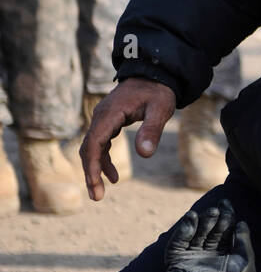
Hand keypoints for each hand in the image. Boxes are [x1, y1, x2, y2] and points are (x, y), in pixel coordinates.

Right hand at [80, 77, 175, 200]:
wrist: (154, 74)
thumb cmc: (159, 92)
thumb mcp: (161, 109)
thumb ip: (152, 130)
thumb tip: (145, 154)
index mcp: (110, 113)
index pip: (94, 142)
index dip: (92, 164)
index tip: (94, 184)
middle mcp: (101, 116)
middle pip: (88, 148)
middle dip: (90, 172)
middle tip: (96, 196)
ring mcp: (103, 118)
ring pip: (92, 148)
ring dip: (95, 169)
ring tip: (100, 193)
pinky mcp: (108, 122)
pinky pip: (100, 144)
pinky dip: (103, 160)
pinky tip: (113, 176)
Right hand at [165, 201, 255, 271]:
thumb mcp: (245, 263)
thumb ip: (244, 242)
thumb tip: (241, 222)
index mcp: (224, 254)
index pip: (224, 230)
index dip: (226, 215)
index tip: (226, 204)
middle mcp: (207, 254)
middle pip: (210, 229)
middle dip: (214, 218)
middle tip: (217, 210)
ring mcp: (192, 256)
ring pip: (196, 233)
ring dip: (201, 221)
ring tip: (209, 213)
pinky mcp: (177, 260)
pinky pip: (179, 242)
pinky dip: (184, 229)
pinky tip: (191, 219)